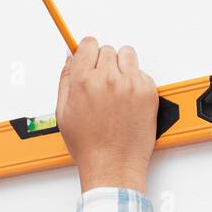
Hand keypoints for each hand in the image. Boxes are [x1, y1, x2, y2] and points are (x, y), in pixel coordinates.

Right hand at [56, 36, 157, 193]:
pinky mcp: (148, 92)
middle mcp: (108, 79)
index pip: (88, 44)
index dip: (88, 53)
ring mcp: (130, 84)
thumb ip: (66, 80)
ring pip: (127, 55)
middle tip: (102, 84)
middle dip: (104, 63)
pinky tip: (128, 101)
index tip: (89, 59)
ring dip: (122, 67)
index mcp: (83, 82)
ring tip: (117, 88)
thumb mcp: (63, 113)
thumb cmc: (89, 147)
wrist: (113, 166)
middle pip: (107, 50)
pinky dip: (136, 82)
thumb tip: (70, 60)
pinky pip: (142, 73)